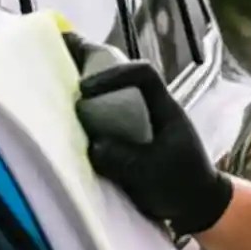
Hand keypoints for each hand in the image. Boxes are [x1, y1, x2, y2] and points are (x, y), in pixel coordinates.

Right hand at [70, 42, 232, 234]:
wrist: (196, 205)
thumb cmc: (183, 186)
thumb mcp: (154, 175)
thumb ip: (125, 159)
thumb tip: (93, 145)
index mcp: (165, 109)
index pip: (143, 74)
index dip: (113, 75)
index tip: (85, 91)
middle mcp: (150, 106)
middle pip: (121, 70)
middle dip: (91, 58)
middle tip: (58, 45)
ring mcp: (139, 119)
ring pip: (110, 88)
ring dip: (85, 75)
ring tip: (54, 66)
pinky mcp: (128, 134)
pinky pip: (104, 111)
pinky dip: (85, 102)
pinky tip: (65, 103)